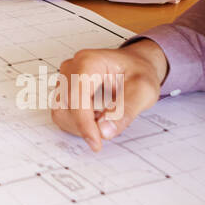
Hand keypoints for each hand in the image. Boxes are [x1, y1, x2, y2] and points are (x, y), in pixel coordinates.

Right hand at [50, 40, 166, 151]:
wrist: (136, 65)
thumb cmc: (139, 72)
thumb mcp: (144, 90)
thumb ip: (125, 110)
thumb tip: (104, 131)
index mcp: (89, 62)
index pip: (76, 97)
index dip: (84, 123)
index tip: (96, 142)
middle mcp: (71, 68)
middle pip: (65, 106)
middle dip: (85, 125)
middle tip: (109, 128)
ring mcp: (65, 79)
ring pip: (61, 112)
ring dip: (80, 125)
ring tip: (104, 118)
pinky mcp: (64, 91)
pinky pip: (63, 114)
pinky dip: (78, 123)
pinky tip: (96, 117)